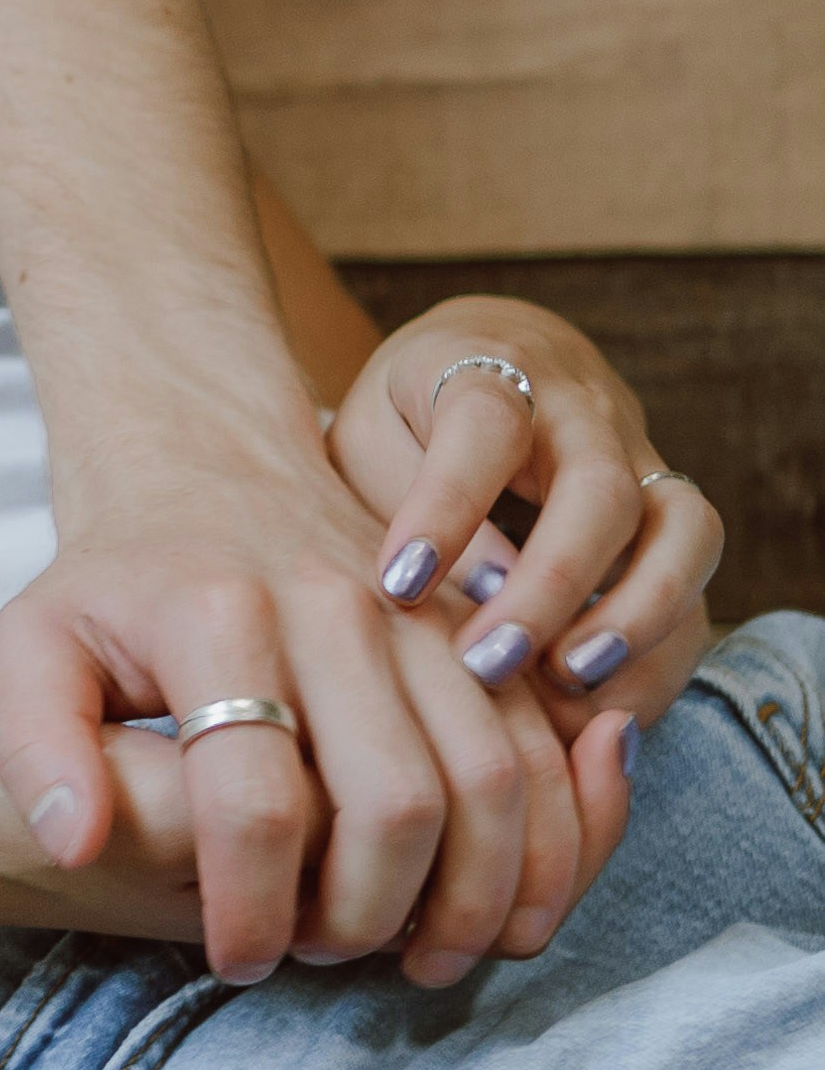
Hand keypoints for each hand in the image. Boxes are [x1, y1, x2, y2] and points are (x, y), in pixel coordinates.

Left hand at [0, 404, 596, 991]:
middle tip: (322, 953)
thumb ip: (34, 746)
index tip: (236, 960)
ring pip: (492, 782)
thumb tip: (75, 846)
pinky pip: (544, 748)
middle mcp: (337, 605)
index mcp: (220, 615)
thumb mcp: (30, 646)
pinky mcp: (476, 630)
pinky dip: (552, 844)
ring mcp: (420, 613)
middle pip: (396, 803)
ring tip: (417, 959)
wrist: (202, 465)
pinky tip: (504, 911)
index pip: (258, 803)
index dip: (253, 908)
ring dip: (472, 898)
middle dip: (368, 913)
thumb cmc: (112, 584)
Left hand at [335, 297, 721, 724]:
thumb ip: (406, 501)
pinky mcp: (675, 520)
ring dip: (636, 620)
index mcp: (492, 370)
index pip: (486, 423)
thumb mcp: (371, 435)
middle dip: (552, 585)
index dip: (448, 506)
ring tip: (566, 685)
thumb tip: (482, 593)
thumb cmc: (410, 416)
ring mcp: (644, 463)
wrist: (490, 358)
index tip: (400, 585)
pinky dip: (659, 658)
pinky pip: (699, 590)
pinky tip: (598, 711)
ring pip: (686, 531)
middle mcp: (585, 411)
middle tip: (489, 661)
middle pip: (602, 488)